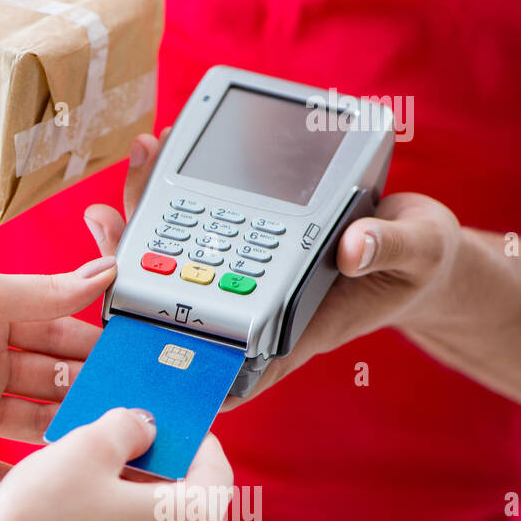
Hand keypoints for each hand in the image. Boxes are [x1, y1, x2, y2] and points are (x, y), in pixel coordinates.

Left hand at [0, 257, 118, 493]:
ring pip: (32, 423)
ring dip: (67, 430)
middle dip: (88, 385)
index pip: (55, 330)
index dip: (92, 340)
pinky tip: (59, 485)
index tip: (136, 352)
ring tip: (113, 438)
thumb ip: (45, 293)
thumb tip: (103, 274)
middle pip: (49, 378)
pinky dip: (18, 481)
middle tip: (138, 397)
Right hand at [0, 409, 232, 520]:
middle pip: (186, 496)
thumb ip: (129, 425)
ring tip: (88, 469)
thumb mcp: (87, 446)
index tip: (163, 414)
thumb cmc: (42, 519)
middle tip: (118, 435)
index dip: (189, 432)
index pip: (215, 465)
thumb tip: (143, 425)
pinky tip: (77, 508)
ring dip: (132, 494)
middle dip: (156, 462)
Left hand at [81, 131, 462, 406]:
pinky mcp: (242, 243)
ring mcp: (243, 275)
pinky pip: (194, 225)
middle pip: (179, 304)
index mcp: (289, 328)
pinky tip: (153, 162)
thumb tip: (353, 246)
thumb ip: (387, 249)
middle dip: (134, 278)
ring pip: (175, 264)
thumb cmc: (415, 262)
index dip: (174, 356)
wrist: (414, 245)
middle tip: (105, 231)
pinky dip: (169, 198)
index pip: (223, 358)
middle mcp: (252, 306)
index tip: (134, 340)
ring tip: (111, 197)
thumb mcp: (416, 252)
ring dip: (139, 232)